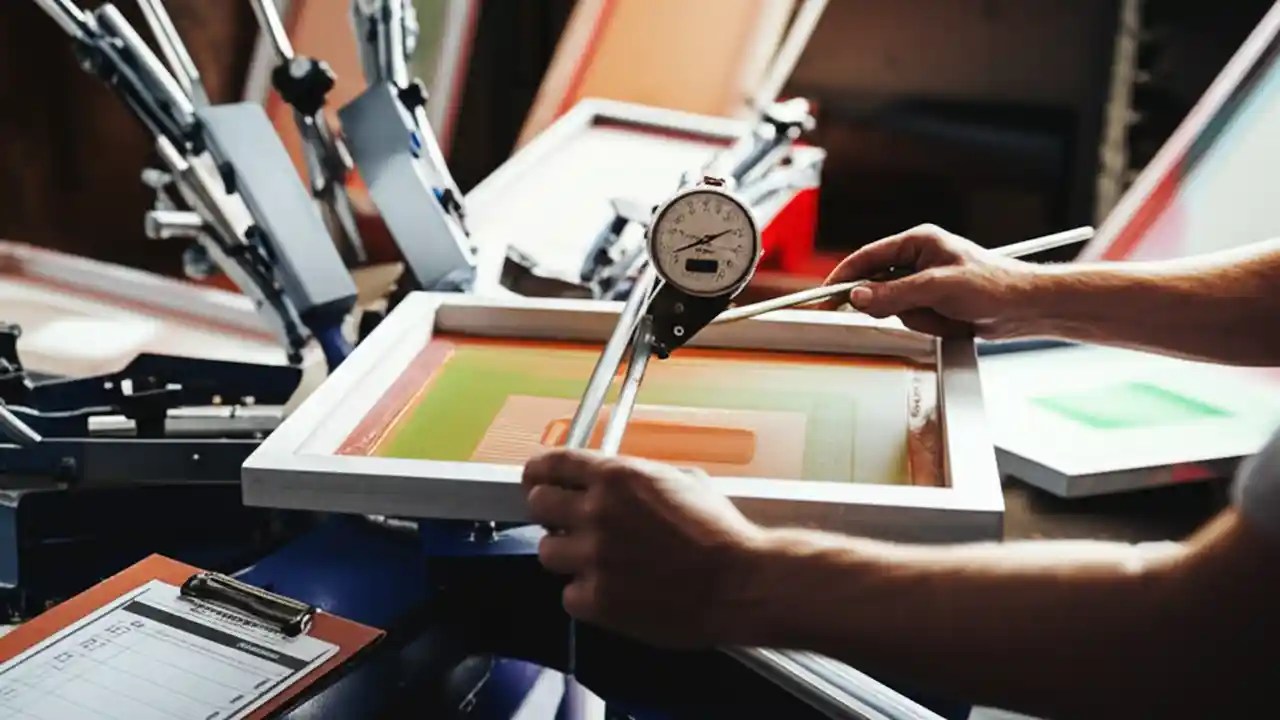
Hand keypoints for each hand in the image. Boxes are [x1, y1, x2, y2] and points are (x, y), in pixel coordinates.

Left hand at [522, 449, 763, 647]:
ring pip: (547, 552)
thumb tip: (617, 481)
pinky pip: (569, 595)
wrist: (740, 582)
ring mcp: (593, 558)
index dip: (539, 471)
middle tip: (567, 522)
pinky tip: (611, 591)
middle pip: (538, 505)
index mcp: (617, 477)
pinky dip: (585, 595)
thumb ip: (638, 478)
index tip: (535, 478)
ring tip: (595, 561)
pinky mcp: (597, 600)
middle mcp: (597, 512)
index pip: (552, 464)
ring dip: (567, 555)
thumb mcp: (682, 480)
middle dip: (551, 512)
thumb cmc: (721, 532)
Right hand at [820, 224, 1041, 338]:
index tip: (823, 296)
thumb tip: (857, 297)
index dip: (843, 277)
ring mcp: (924, 283)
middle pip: (877, 287)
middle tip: (917, 309)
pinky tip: (953, 321)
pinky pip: (913, 319)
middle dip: (896, 305)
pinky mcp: (933, 303)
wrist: (1025, 308)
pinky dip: (930, 326)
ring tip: (948, 314)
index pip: (867, 258)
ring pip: (894, 308)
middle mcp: (918, 260)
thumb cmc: (993, 285)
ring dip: (919, 318)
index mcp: (917, 242)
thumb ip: (894, 294)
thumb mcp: (938, 288)